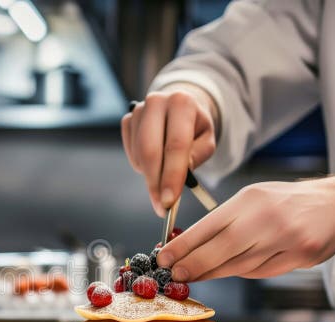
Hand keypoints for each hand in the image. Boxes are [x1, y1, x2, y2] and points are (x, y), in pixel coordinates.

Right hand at [121, 84, 218, 216]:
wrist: (179, 108)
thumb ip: (196, 157)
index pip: (176, 145)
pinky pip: (130, 153)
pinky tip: (154, 163)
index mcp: (182, 102)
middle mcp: (157, 101)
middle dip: (155, 183)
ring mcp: (138, 110)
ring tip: (165, 177)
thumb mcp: (206, 141)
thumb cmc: (194, 128)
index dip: (172, 176)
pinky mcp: (127, 120)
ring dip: (150, 175)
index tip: (170, 201)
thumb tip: (176, 178)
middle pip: (150, 150)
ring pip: (139, 155)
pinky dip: (141, 166)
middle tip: (161, 206)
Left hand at [156, 179, 334, 280]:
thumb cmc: (288, 203)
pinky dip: (246, 272)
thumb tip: (188, 246)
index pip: (209, 225)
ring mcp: (286, 237)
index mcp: (250, 199)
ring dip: (214, 273)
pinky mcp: (301, 255)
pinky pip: (263, 271)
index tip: (163, 259)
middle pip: (222, 248)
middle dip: (194, 265)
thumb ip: (226, 221)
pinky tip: (234, 269)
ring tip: (195, 276)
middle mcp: (267, 217)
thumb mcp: (254, 198)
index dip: (183, 245)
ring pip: (241, 264)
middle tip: (174, 276)